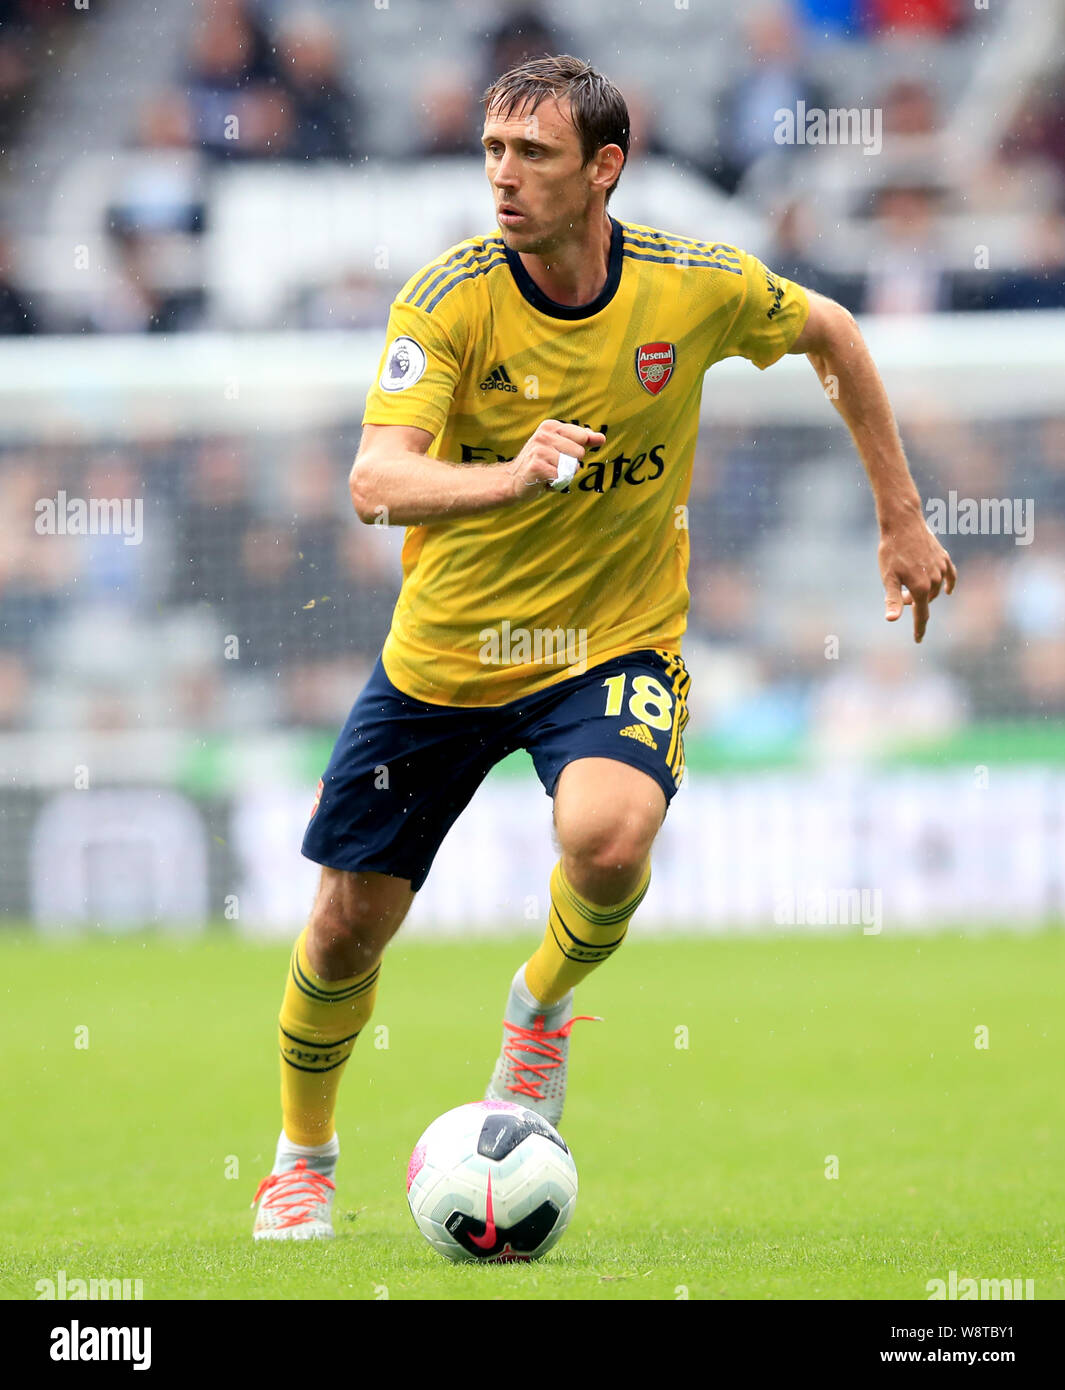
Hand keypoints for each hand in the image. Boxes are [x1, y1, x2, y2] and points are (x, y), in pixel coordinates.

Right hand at [502, 420, 605, 499]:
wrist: (513, 481)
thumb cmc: (541, 464)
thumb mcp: (561, 447)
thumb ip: (582, 440)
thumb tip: (602, 438)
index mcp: (551, 426)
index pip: (582, 437)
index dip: (576, 451)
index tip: (561, 453)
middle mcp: (544, 434)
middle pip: (579, 453)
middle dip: (570, 465)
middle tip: (553, 466)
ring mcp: (539, 449)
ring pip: (571, 467)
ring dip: (563, 476)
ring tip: (548, 473)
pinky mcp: (536, 466)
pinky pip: (561, 478)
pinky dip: (555, 484)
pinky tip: (543, 481)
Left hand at [879, 510, 956, 642]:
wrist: (903, 524)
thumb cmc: (891, 551)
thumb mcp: (888, 577)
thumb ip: (892, 599)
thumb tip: (891, 620)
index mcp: (920, 588)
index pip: (921, 615)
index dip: (919, 629)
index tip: (918, 640)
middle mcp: (934, 580)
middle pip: (926, 601)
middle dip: (913, 604)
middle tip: (897, 596)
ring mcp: (941, 568)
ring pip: (936, 589)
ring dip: (924, 593)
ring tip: (906, 585)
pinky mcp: (943, 557)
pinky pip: (951, 575)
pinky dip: (949, 584)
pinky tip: (947, 591)